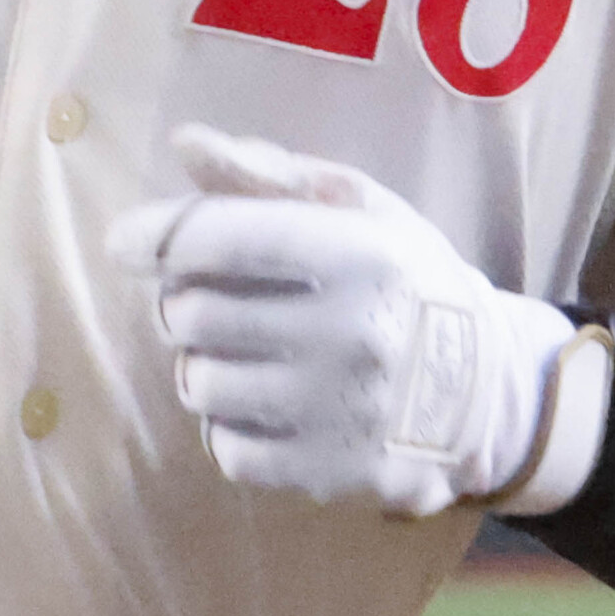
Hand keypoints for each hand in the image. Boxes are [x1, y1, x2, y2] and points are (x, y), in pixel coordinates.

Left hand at [114, 125, 611, 519]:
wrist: (488, 392)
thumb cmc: (408, 282)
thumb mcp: (361, 208)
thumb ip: (268, 173)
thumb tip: (184, 142)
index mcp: (360, 254)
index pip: (220, 240)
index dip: (155, 236)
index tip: (126, 242)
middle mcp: (352, 334)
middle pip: (191, 315)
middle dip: (183, 304)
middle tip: (209, 302)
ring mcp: (342, 412)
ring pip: (199, 385)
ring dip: (202, 367)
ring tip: (241, 354)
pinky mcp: (333, 473)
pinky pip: (226, 449)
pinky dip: (229, 427)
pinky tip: (266, 404)